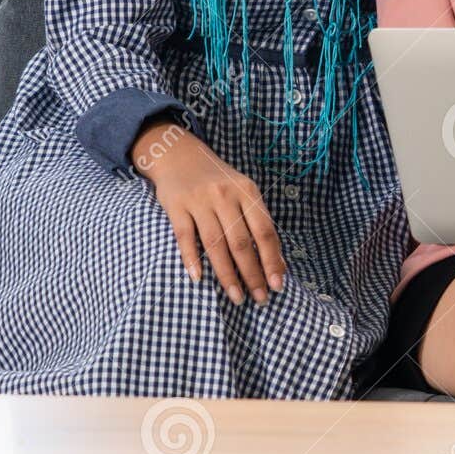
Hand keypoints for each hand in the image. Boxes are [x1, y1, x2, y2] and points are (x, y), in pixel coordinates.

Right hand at [131, 115, 286, 305]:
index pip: (265, 231)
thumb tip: (277, 261)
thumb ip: (257, 221)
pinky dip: (192, 259)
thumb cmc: (217, 181)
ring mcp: (200, 201)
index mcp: (248, 192)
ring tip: (236, 297)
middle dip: (252, 274)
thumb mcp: (242, 191)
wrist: (179, 155)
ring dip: (227, 275)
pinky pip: (185, 237)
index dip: (273, 259)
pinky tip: (199, 280)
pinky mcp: (176, 206)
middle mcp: (225, 196)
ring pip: (216, 244)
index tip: (278, 284)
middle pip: (242, 242)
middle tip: (259, 299)